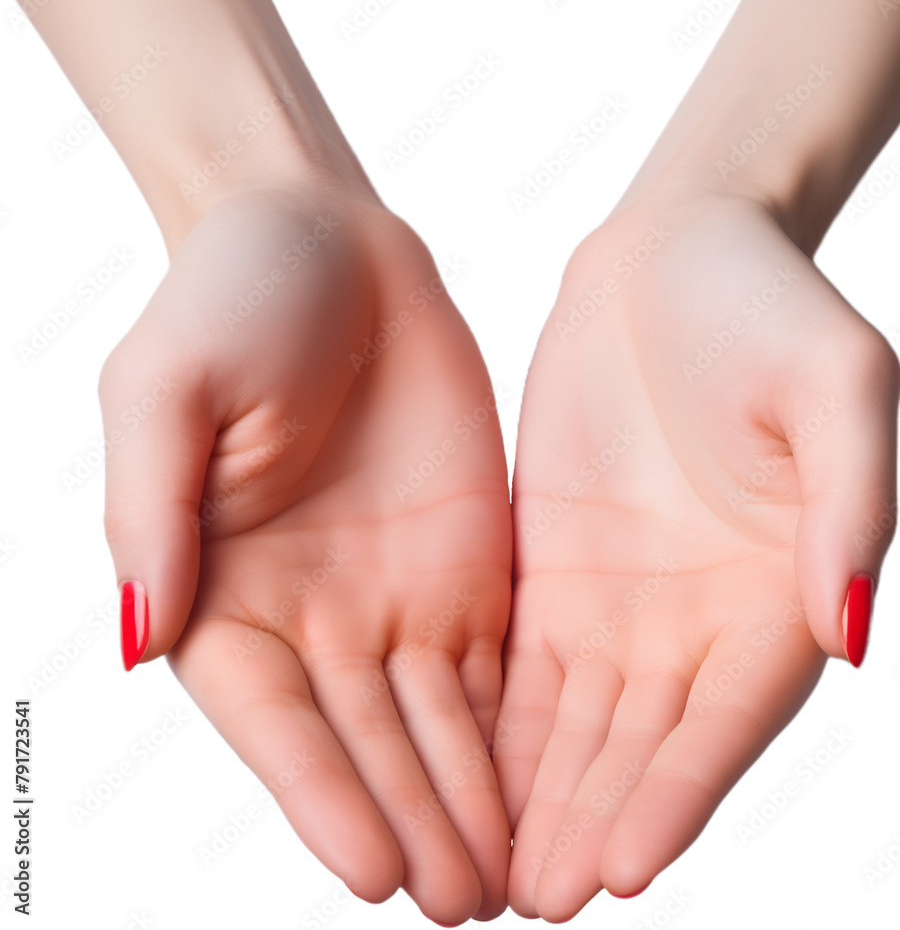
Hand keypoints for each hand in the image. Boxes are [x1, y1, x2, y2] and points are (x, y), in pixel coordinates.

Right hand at [98, 184, 511, 923]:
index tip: (375, 871)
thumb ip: (153, 508)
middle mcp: (310, 614)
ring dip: (471, 800)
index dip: (320, 796)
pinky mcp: (467, 564)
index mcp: (222, 590)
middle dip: (413, 822)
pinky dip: (516, 729)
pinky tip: (546, 787)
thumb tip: (145, 630)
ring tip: (513, 883)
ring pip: (438, 720)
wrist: (333, 244)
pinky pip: (496, 662)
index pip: (274, 722)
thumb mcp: (168, 388)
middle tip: (465, 907)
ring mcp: (393, 594)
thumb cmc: (232, 299)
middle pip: (365, 740)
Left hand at [495, 190, 899, 918]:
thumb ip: (847, 505)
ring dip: (536, 797)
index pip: (726, 720)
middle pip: (642, 743)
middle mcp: (697, 613)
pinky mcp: (550, 564)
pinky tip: (460, 776)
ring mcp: (618, 595)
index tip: (621, 866)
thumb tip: (848, 626)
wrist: (676, 253)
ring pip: (575, 721)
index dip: (678, 794)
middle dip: (591, 821)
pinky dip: (497, 723)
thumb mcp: (836, 383)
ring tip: (491, 875)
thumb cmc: (769, 305)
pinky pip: (520, 659)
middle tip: (535, 902)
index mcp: (776, 588)